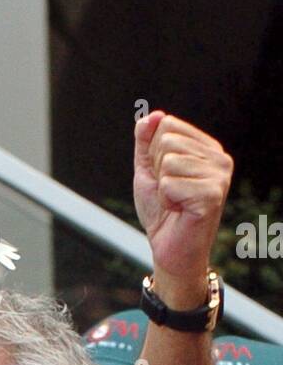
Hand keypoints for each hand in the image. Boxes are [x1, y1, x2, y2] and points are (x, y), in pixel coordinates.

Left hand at [133, 111, 232, 305]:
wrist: (170, 249)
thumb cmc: (162, 211)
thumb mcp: (148, 170)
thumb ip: (146, 141)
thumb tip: (152, 115)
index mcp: (207, 148)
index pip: (167, 124)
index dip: (153, 153)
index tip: (164, 176)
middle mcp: (220, 158)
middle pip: (167, 140)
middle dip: (157, 169)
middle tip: (170, 192)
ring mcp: (219, 176)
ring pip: (168, 161)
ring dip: (162, 186)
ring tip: (175, 202)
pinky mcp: (212, 194)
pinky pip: (170, 183)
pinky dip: (166, 199)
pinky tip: (179, 210)